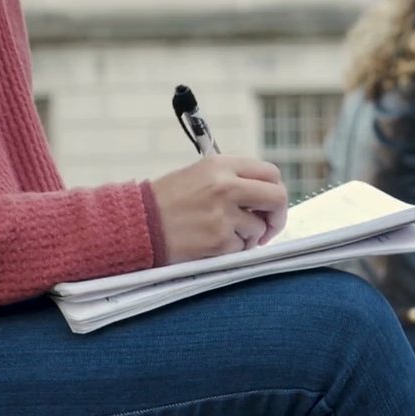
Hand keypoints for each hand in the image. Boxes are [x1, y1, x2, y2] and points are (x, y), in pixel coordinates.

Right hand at [150, 156, 289, 263]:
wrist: (137, 224)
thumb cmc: (166, 201)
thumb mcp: (199, 174)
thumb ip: (233, 179)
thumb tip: (265, 194)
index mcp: (222, 165)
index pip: (270, 172)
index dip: (274, 190)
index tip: (269, 203)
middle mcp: (226, 185)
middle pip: (277, 197)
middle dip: (277, 216)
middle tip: (267, 227)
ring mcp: (223, 214)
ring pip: (259, 228)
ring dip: (248, 237)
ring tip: (223, 235)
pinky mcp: (218, 239)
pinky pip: (241, 248)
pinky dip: (231, 250)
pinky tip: (211, 244)